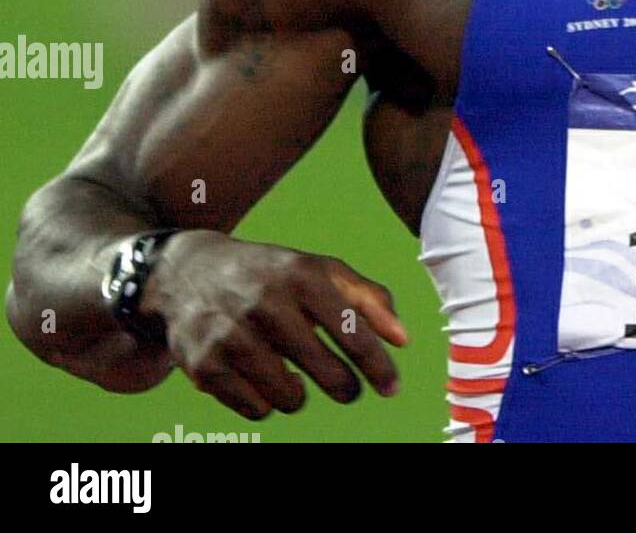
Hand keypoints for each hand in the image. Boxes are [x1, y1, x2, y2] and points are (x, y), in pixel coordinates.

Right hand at [140, 230, 407, 419]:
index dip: (376, 364)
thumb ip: (366, 298)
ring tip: (295, 374)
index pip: (351, 329)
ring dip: (299, 394)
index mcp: (302, 275)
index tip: (392, 387)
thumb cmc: (272, 274)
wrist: (190, 272)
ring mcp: (232, 335)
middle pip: (324, 369)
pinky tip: (260, 377)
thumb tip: (402, 339)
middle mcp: (267, 303)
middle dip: (345, 387)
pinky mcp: (204, 365)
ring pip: (289, 397)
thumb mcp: (319, 270)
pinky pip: (256, 408)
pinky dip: (265, 400)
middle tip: (348, 389)